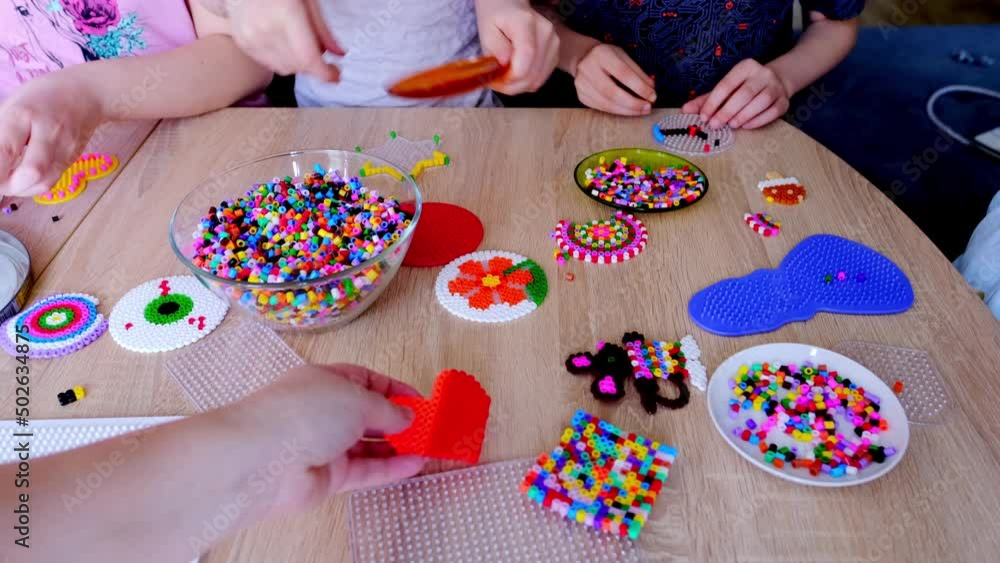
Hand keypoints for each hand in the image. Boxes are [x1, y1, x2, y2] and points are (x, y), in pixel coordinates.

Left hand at [0, 74, 102, 196]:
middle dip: (8, 186)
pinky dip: (34, 185)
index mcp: (22, 114)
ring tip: (10, 182)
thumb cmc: (40, 97)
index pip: (4, 152)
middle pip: (31, 173)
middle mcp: (47, 132)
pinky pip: (52, 180)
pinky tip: (25, 178)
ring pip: (43, 183)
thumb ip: (0, 134)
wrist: (85, 93)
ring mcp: (65, 147)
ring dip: (22, 189)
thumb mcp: (11, 106)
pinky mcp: (73, 158)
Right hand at [222, 0, 343, 80]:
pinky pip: (268, 64)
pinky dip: (281, 60)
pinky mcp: (242, 42)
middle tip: (319, 51)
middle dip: (313, 65)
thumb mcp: (307, 1)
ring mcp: (250, 37)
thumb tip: (339, 54)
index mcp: (284, 15)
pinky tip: (283, 44)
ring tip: (299, 44)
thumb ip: (323, 29)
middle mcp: (264, 29)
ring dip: (297, 64)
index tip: (336, 75)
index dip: (325, 72)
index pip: (307, 58)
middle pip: (297, 66)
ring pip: (283, 69)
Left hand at [230, 364, 424, 515]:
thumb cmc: (307, 411)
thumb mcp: (356, 398)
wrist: (263, 459)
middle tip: (428, 427)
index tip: (419, 400)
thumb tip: (407, 417)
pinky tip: (416, 464)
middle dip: (398, 421)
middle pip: (368, 415)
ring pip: (369, 446)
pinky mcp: (329, 477)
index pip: (365, 380)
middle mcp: (325, 411)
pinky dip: (391, 468)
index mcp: (326, 381)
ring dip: (398, 446)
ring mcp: (326, 445)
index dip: (393, 389)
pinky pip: (366, 470)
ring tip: (428, 447)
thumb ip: (387, 409)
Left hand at [477, 0, 558, 93]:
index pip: (526, 57)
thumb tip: (506, 64)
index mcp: (526, 22)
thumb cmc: (497, 17)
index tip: (496, 81)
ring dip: (519, 86)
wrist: (512, 7)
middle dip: (512, 86)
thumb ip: (495, 47)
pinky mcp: (555, 54)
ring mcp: (554, 43)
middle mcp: (546, 33)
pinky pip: (540, 79)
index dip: (511, 77)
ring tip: (504, 78)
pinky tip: (515, 75)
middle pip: (533, 74)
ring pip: (537, 80)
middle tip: (496, 83)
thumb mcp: (487, 30)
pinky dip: (526, 83)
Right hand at [573, 43, 655, 115]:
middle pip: (612, 92)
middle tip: (647, 108)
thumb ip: (638, 72)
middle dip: (633, 103)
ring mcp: (582, 84)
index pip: (623, 74)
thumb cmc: (607, 56)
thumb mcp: (623, 56)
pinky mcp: (581, 96)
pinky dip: (617, 111)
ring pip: (606, 104)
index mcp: (601, 54)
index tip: (652, 96)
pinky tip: (627, 110)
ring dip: (626, 110)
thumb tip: (651, 90)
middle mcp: (588, 69)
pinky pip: (601, 108)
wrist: (583, 57)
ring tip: (640, 111)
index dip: (639, 87)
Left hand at [681, 59, 789, 129]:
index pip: (727, 84)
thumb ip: (707, 99)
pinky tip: (746, 126)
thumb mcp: (726, 88)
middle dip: (727, 111)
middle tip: (715, 125)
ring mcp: (776, 87)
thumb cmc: (745, 87)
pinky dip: (758, 121)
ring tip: (731, 125)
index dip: (713, 102)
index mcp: (745, 67)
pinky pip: (772, 112)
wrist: (777, 81)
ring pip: (760, 102)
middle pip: (744, 94)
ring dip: (743, 116)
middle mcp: (763, 74)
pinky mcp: (784, 101)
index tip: (704, 116)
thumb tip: (685, 110)